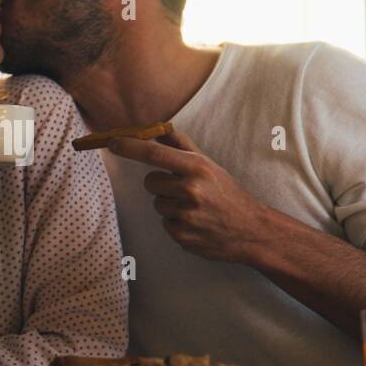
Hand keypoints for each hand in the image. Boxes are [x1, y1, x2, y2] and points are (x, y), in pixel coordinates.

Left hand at [108, 129, 272, 263]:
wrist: (252, 231)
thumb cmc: (228, 194)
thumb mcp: (210, 165)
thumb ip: (182, 146)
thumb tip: (157, 129)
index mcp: (197, 168)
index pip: (154, 153)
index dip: (129, 147)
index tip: (112, 142)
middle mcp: (190, 190)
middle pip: (150, 182)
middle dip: (162, 184)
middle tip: (185, 190)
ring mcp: (186, 215)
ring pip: (156, 204)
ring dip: (170, 205)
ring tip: (194, 208)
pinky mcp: (182, 236)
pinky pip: (164, 224)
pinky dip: (176, 223)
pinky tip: (196, 223)